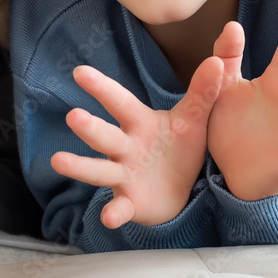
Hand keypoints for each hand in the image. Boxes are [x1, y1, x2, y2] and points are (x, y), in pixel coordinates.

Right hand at [51, 41, 230, 228]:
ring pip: (100, 170)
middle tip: (73, 116)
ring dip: (80, 167)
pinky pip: (119, 207)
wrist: (184, 190)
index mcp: (139, 123)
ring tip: (59, 161)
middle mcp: (125, 147)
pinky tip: (108, 217)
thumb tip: (217, 61)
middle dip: (89, 127)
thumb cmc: (179, 147)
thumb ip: (203, 91)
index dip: (101, 87)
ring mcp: (124, 175)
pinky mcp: (130, 202)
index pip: (119, 101)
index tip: (80, 72)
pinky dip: (114, 212)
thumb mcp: (193, 119)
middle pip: (105, 136)